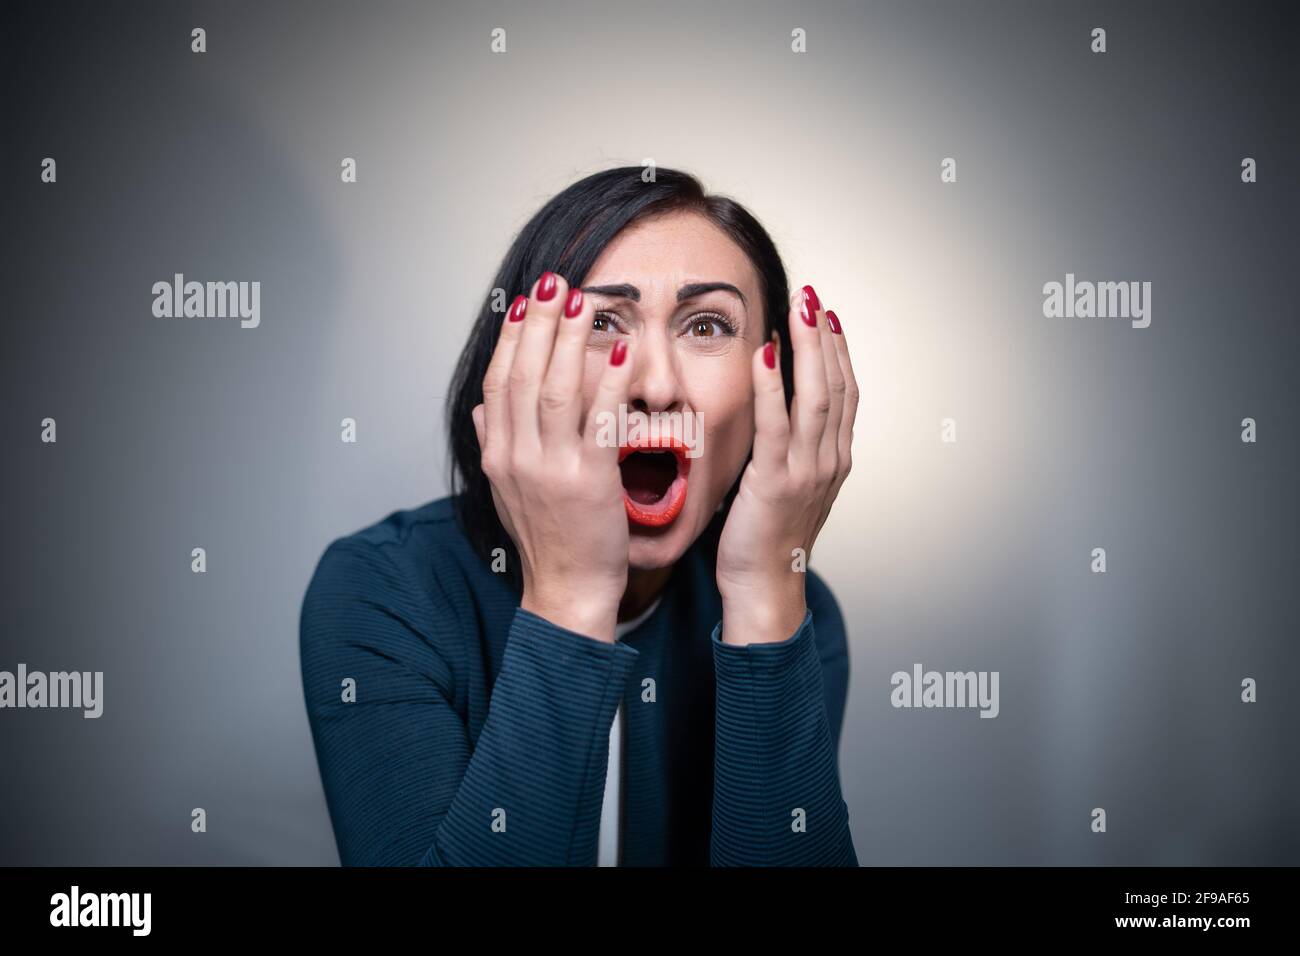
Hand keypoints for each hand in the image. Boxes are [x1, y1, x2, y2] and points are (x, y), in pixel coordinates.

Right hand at [471, 271, 635, 642]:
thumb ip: (494, 445)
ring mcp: (551, 467)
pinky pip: (597, 420)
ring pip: (556, 388)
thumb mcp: (507, 491)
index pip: (499, 381)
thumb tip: (481, 410)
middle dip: (539, 323)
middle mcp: (517, 456)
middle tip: (554, 282)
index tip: (525, 301)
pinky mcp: (589, 480)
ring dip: (570, 339)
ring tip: (584, 299)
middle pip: (525, 374)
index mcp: (498, 454)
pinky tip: (620, 351)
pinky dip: (607, 382)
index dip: (512, 337)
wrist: (566, 591)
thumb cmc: (546, 541)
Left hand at [715, 285, 857, 643]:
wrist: (766, 586)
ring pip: (815, 397)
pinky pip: (776, 423)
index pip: (845, 394)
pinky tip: (764, 351)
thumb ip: (791, 450)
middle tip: (814, 296)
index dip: (839, 352)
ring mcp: (808, 470)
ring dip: (807, 348)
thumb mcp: (789, 487)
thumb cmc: (767, 540)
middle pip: (836, 386)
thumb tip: (777, 415)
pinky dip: (771, 384)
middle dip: (825, 338)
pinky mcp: (777, 480)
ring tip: (799, 309)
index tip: (827, 316)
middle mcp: (830, 460)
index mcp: (835, 460)